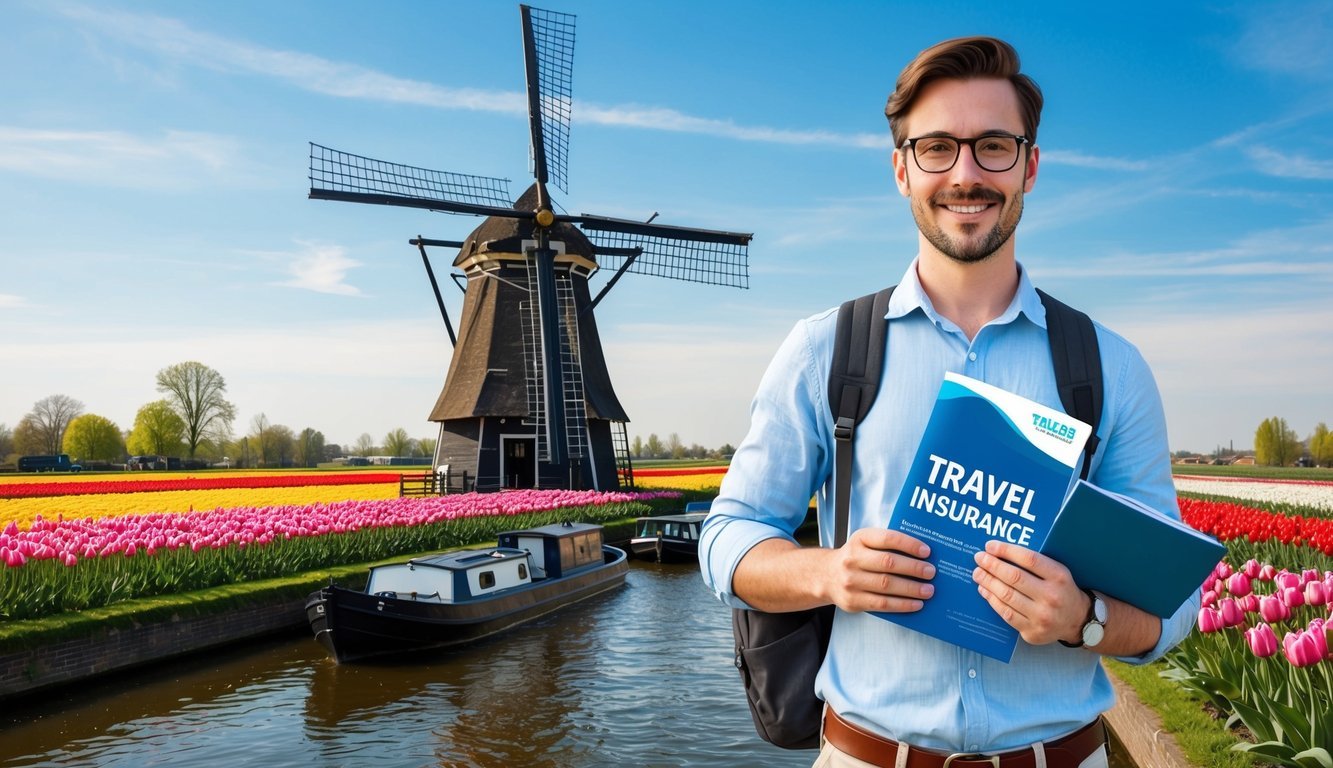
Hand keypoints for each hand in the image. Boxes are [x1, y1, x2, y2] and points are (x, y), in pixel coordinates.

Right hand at [825, 528, 935, 613]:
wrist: (826, 576)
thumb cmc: (857, 557)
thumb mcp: (865, 543)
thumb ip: (888, 545)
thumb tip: (923, 556)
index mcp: (859, 539)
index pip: (887, 539)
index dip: (909, 544)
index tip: (926, 551)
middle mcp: (852, 559)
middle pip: (888, 563)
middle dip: (913, 568)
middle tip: (931, 572)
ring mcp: (850, 581)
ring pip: (886, 585)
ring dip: (911, 589)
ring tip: (928, 590)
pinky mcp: (853, 601)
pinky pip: (882, 604)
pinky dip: (902, 604)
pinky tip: (917, 604)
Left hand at [972, 540, 1086, 645]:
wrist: (1077, 621)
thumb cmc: (1061, 590)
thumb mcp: (1057, 572)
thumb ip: (1035, 563)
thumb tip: (1000, 552)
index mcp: (1059, 577)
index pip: (1029, 559)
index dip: (1006, 550)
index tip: (989, 546)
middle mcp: (1051, 597)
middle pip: (1014, 577)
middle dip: (992, 565)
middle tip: (979, 558)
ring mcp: (1041, 616)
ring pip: (1007, 595)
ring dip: (988, 582)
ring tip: (978, 573)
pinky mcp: (1032, 631)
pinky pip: (1006, 613)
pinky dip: (991, 599)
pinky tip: (984, 590)